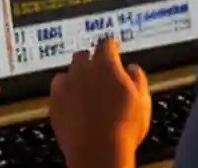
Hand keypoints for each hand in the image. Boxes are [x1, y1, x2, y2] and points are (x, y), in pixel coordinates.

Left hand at [49, 39, 150, 167]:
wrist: (98, 152)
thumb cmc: (124, 128)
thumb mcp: (142, 100)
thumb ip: (137, 78)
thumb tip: (131, 68)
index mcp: (106, 65)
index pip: (106, 45)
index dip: (111, 46)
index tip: (114, 47)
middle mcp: (83, 69)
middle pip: (84, 55)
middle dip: (91, 60)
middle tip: (99, 71)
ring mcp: (66, 85)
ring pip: (69, 72)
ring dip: (77, 76)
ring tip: (85, 89)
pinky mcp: (54, 101)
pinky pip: (57, 89)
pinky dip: (65, 91)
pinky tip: (72, 102)